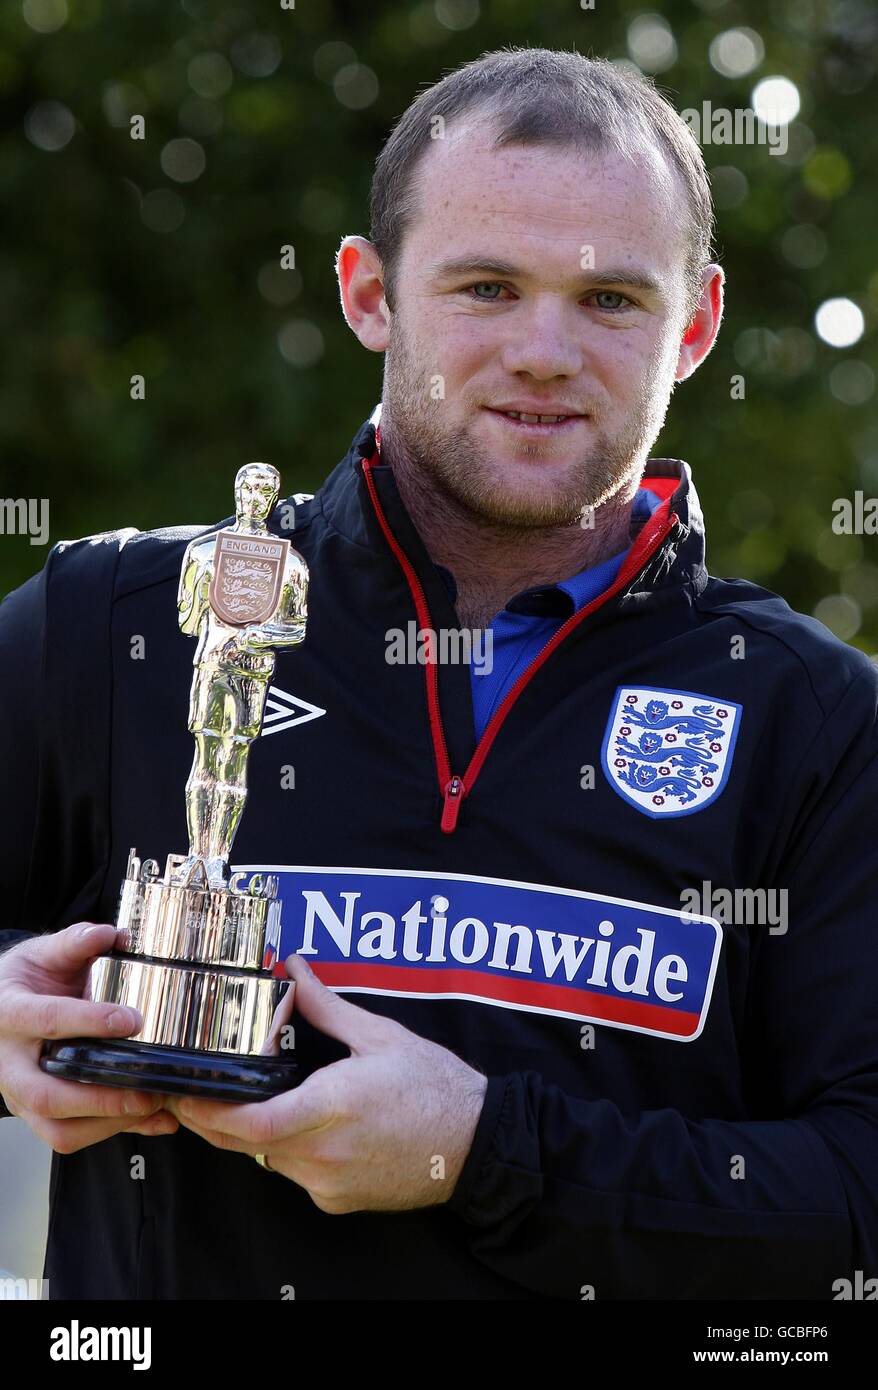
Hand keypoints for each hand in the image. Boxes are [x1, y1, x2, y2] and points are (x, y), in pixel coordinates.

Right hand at [0, 923, 178, 1151]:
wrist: (3, 1007)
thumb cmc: (27, 981)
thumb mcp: (44, 954)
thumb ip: (75, 943)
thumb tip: (110, 934)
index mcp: (10, 1014)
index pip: (46, 1020)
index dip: (88, 1021)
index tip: (132, 1020)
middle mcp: (9, 1063)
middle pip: (46, 1093)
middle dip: (100, 1097)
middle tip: (147, 1088)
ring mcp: (20, 1095)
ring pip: (56, 1128)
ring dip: (108, 1123)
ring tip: (153, 1105)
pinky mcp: (37, 1114)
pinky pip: (70, 1136)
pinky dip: (114, 1132)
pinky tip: (151, 1120)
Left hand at [166, 955, 487, 1212]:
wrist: (475, 1144)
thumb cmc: (435, 1087)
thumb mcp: (379, 1035)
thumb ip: (325, 1005)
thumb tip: (293, 969)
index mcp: (332, 1106)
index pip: (251, 1123)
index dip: (210, 1112)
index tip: (187, 1092)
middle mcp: (325, 1153)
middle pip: (245, 1143)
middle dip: (214, 1119)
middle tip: (196, 1092)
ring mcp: (329, 1183)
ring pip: (268, 1158)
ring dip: (254, 1131)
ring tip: (257, 1096)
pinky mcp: (337, 1200)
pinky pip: (295, 1173)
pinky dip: (287, 1148)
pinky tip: (306, 1122)